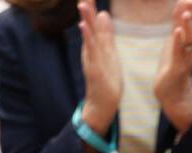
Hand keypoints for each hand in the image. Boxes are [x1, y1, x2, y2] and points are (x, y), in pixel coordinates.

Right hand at [77, 0, 122, 136]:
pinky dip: (87, 38)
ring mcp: (91, 58)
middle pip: (89, 23)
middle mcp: (91, 48)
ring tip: (82, 3)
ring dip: (85, 19)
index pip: (93, 19)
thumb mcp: (108, 51)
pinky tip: (83, 26)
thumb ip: (106, 33)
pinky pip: (91, 50)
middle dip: (87, 7)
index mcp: (95, 43)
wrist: (102, 103)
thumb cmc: (106, 78)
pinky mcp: (93, 68)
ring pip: (88, 35)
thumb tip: (103, 14)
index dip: (91, 5)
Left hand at [154, 0, 191, 134]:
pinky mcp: (178, 67)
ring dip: (188, 26)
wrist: (174, 93)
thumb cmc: (174, 64)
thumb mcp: (175, 39)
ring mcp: (186, 57)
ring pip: (189, 39)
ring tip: (186, 12)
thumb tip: (181, 3)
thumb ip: (178, 22)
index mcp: (191, 39)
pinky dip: (178, 41)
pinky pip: (179, 53)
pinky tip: (177, 31)